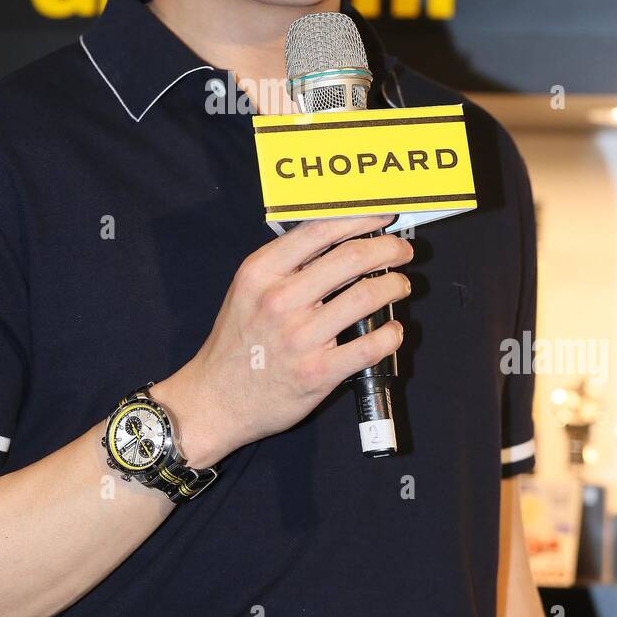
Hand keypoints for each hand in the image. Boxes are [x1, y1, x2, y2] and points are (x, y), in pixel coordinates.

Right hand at [158, 213, 412, 465]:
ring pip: (366, 297)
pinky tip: (392, 330)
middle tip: (401, 250)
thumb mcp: (247, 289)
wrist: (215, 399)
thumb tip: (338, 237)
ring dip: (394, 286)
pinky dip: (391, 334)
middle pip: (351, 258)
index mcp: (261, 272)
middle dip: (388, 248)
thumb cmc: (236, 342)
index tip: (382, 217)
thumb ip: (285, 264)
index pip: (320, 231)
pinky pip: (371, 346)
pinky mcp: (318, 372)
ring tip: (400, 285)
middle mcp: (280, 300)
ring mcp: (300, 337)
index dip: (361, 219)